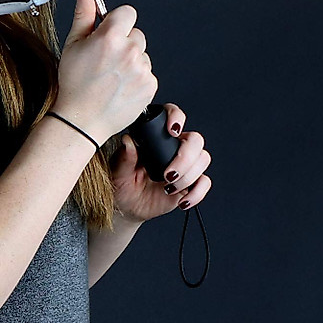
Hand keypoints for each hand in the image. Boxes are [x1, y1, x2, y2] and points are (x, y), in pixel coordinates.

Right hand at [51, 0, 158, 145]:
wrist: (81, 120)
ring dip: (131, 61)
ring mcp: (141, 70)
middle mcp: (129, 52)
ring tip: (112, 75)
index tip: (109, 32)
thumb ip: (84, 13)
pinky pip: (147, 72)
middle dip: (124, 42)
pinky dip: (137, 78)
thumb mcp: (72, 44)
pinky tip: (120, 86)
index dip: (116, 22)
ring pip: (142, 54)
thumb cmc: (74, 84)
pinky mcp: (150, 85)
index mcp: (110, 38)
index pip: (127, 12)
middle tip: (106, 59)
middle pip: (136, 34)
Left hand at [107, 103, 211, 224]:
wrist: (127, 207)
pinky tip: (182, 201)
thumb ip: (124, 157)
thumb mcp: (118, 170)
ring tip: (168, 188)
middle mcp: (173, 147)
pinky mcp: (190, 183)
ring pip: (203, 159)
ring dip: (188, 176)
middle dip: (186, 157)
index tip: (172, 130)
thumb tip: (127, 141)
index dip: (177, 117)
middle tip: (168, 174)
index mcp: (155, 136)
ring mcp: (185, 164)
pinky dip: (197, 193)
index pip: (172, 115)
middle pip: (195, 140)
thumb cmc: (120, 183)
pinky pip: (204, 183)